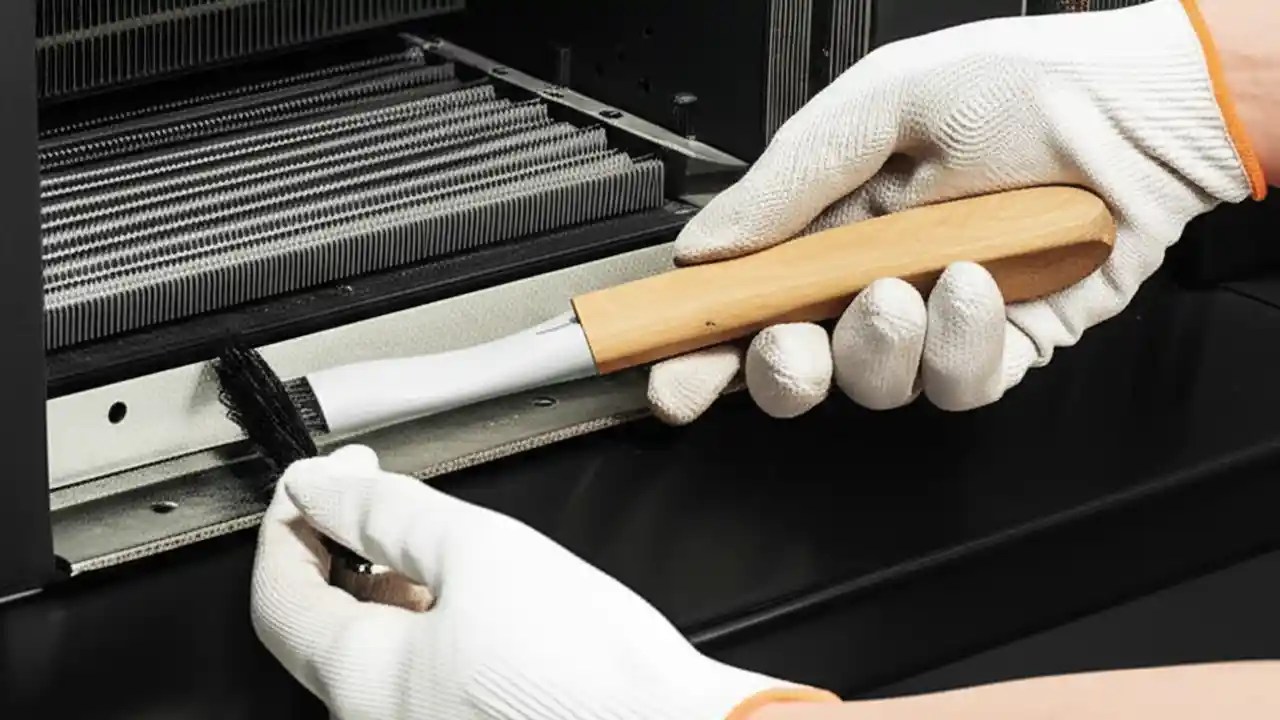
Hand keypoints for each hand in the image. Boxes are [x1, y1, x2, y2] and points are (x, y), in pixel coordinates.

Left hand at [250, 446, 838, 719]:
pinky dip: (427, 617)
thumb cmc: (591, 672)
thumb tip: (320, 488)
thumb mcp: (481, 552)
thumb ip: (387, 513)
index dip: (287, 524)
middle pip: (323, 623)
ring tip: (426, 526)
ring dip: (386, 577)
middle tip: (370, 482)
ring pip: (378, 646)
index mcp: (363, 681)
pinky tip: (468, 587)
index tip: (316, 480)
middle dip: (340, 541)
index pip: (278, 597)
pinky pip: (422, 671)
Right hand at [648, 0, 1265, 423]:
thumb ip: (786, 183)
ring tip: (913, 279)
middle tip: (793, 341)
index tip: (667, 373)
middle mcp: (867, 279)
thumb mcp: (880, 107)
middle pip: (791, 368)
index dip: (697, 346)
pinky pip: (953, 385)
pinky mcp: (994, 347)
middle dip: (781, 371)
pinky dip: (959, 345)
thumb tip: (706, 244)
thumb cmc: (1020, 86)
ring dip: (881, 342)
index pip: (741, 301)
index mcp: (823, 226)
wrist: (1137, 111)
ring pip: (871, 384)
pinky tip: (975, 284)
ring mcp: (929, 320)